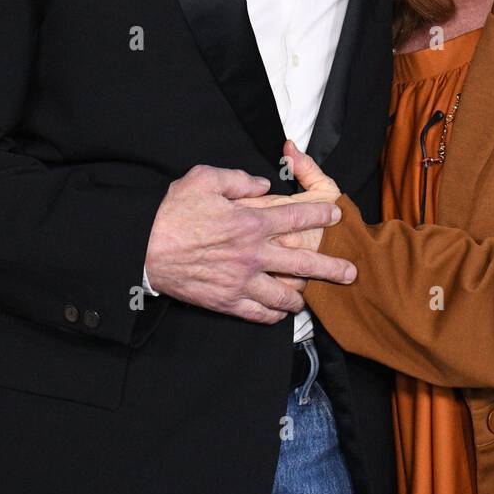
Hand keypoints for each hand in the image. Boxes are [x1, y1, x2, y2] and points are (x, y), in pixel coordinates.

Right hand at [143, 163, 355, 323]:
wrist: (143, 249)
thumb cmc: (173, 211)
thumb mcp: (205, 179)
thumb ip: (239, 180)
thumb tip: (263, 185)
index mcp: (251, 222)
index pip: (297, 217)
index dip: (320, 216)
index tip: (336, 216)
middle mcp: (253, 255)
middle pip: (303, 263)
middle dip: (331, 268)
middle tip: (350, 273)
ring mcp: (241, 282)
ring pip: (284, 295)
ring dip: (301, 296)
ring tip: (310, 296)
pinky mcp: (226, 302)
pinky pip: (258, 314)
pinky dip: (273, 314)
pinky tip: (280, 312)